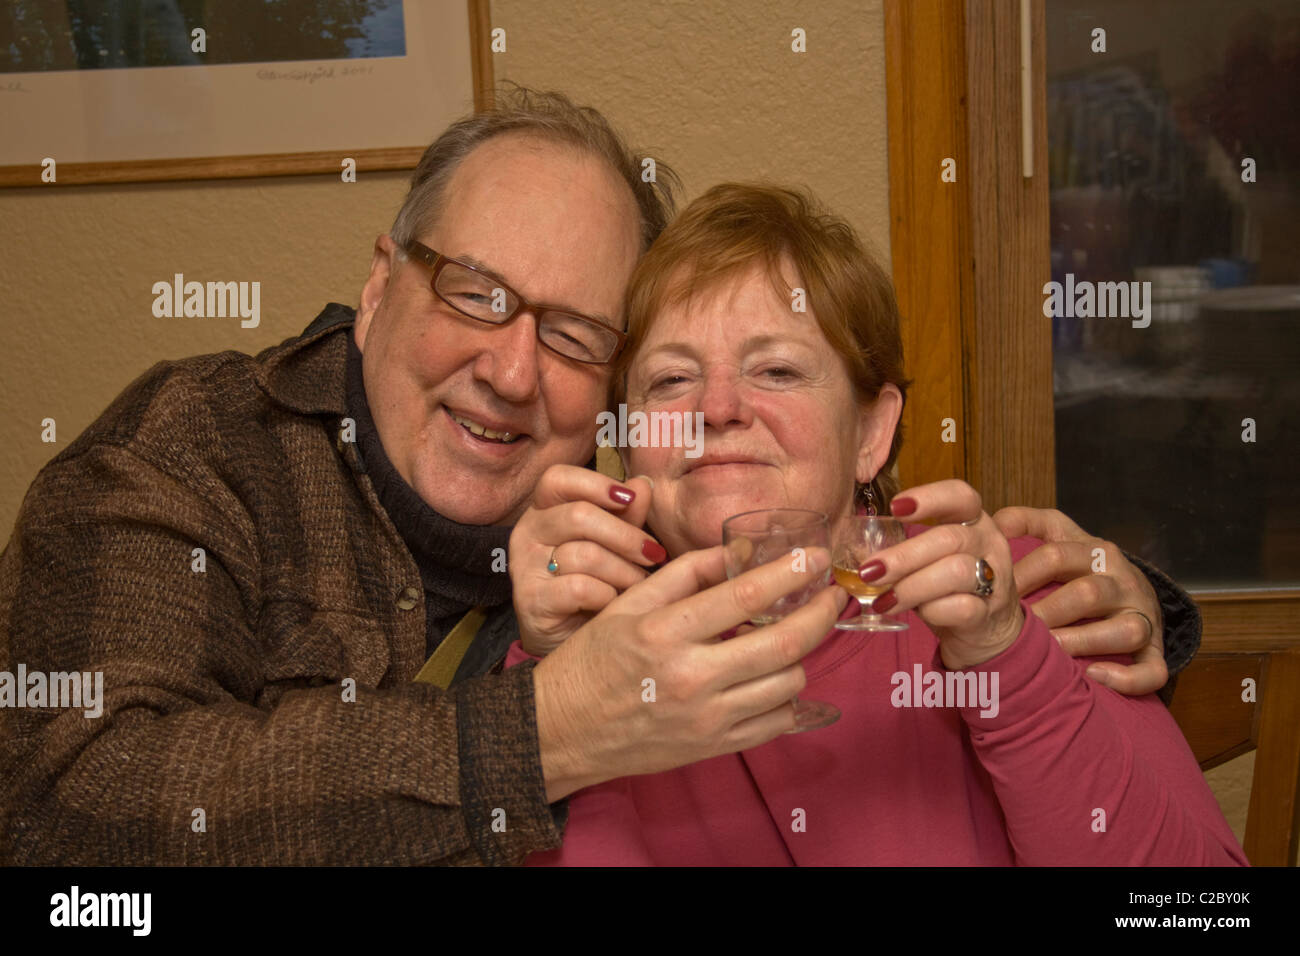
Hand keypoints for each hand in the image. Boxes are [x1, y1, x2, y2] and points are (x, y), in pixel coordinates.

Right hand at [510, 465, 663, 655]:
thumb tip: (644, 484)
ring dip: (623, 571)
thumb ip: (627, 514)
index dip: (596, 484)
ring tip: (640, 585)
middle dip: (626, 536)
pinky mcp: (531, 599)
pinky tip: (614, 603)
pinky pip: (580, 588)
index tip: (630, 500)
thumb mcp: (614, 544)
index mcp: (544, 510)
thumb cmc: (596, 584)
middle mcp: (528, 532)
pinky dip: (607, 595)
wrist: (573, 645)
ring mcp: (525, 566)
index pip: (558, 478)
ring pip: (584, 554)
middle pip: (579, 516)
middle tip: (653, 554)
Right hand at [532, 544, 848, 801]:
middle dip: (821, 614)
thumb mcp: (628, 605)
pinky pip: (776, 722)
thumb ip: (686, 573)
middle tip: (832, 595)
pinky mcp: (714, 747)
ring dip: (800, 655)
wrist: (562, 730)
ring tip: (790, 636)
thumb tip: (740, 550)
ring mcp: (707, 718)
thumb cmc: (592, 661)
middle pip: (784, 644)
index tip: (815, 557)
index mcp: (665, 632)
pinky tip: (775, 676)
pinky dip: (787, 697)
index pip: (745, 596)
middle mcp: (691, 677)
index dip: (791, 573)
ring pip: (788, 683)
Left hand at [860, 480, 1023, 670]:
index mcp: (973, 521)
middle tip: (869, 571)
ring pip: (957, 572)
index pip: (960, 496)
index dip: (929, 498)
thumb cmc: (947, 585)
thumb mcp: (930, 557)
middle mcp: (989, 543)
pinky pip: (963, 607)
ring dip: (912, 587)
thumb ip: (903, 549)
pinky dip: (933, 611)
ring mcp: (996, 578)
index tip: (894, 507)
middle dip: (903, 556)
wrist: (985, 628)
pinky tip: (916, 615)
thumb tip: (855, 554)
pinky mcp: (991, 612)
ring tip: (884, 600)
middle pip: (949, 538)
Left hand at [992, 506, 1166, 696]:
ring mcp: (1143, 616)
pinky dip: (1127, 677)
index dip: (1021, 575)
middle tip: (1012, 629)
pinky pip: (1152, 668)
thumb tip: (995, 519)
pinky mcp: (1156, 650)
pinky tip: (1092, 676)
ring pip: (1125, 630)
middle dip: (1048, 612)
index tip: (992, 594)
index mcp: (1096, 552)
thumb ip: (1029, 522)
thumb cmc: (1085, 567)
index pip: (1056, 556)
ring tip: (1048, 652)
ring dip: (1084, 642)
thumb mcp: (1062, 536)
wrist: (1136, 591)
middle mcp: (1123, 581)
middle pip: (1088, 593)